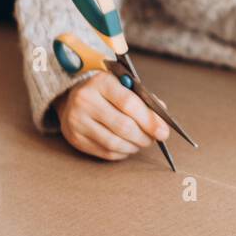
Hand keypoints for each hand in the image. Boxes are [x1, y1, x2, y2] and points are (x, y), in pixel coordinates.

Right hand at [55, 72, 169, 161]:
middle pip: (123, 126)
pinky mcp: (75, 138)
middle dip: (144, 136)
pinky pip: (105, 152)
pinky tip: (128, 146)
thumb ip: (144, 99)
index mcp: (101, 82)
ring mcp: (77, 121)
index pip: (129, 103)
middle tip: (154, 139)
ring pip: (114, 142)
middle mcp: (85, 100)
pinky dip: (122, 152)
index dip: (149, 120)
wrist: (72, 98)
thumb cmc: (106, 92)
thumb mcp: (123, 85)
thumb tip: (161, 121)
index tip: (163, 131)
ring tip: (142, 142)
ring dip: (134, 146)